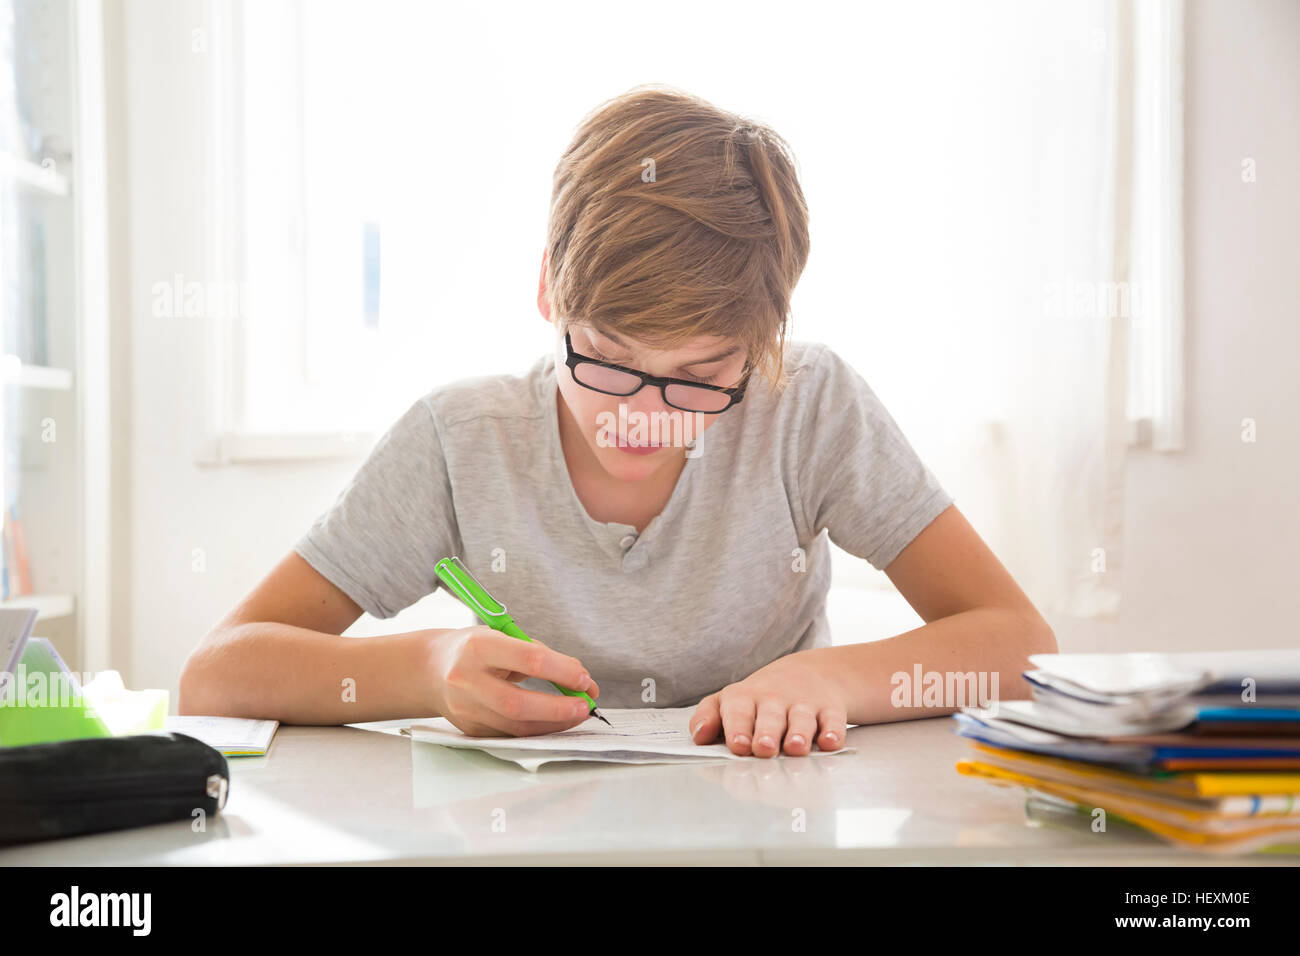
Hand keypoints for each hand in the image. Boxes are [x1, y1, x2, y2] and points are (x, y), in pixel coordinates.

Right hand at [426, 626, 599, 736]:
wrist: (430, 669)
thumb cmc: (476, 649)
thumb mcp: (502, 637)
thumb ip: (541, 655)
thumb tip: (582, 679)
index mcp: (478, 647)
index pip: (528, 659)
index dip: (561, 670)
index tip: (584, 678)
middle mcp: (466, 680)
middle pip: (517, 703)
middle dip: (558, 708)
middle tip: (585, 706)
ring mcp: (465, 709)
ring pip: (515, 726)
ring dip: (552, 724)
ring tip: (576, 715)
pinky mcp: (469, 729)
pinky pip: (510, 734)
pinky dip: (537, 730)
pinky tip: (554, 723)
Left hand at [687, 652, 846, 757]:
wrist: (807, 674)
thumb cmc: (759, 699)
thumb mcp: (728, 701)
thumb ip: (708, 717)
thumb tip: (698, 737)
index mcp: (743, 698)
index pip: (737, 712)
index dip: (737, 728)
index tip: (737, 746)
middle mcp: (773, 699)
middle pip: (770, 716)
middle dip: (766, 733)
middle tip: (763, 750)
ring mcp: (803, 703)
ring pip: (801, 719)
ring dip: (798, 734)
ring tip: (794, 748)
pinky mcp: (830, 709)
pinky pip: (833, 720)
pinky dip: (834, 731)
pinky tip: (831, 742)